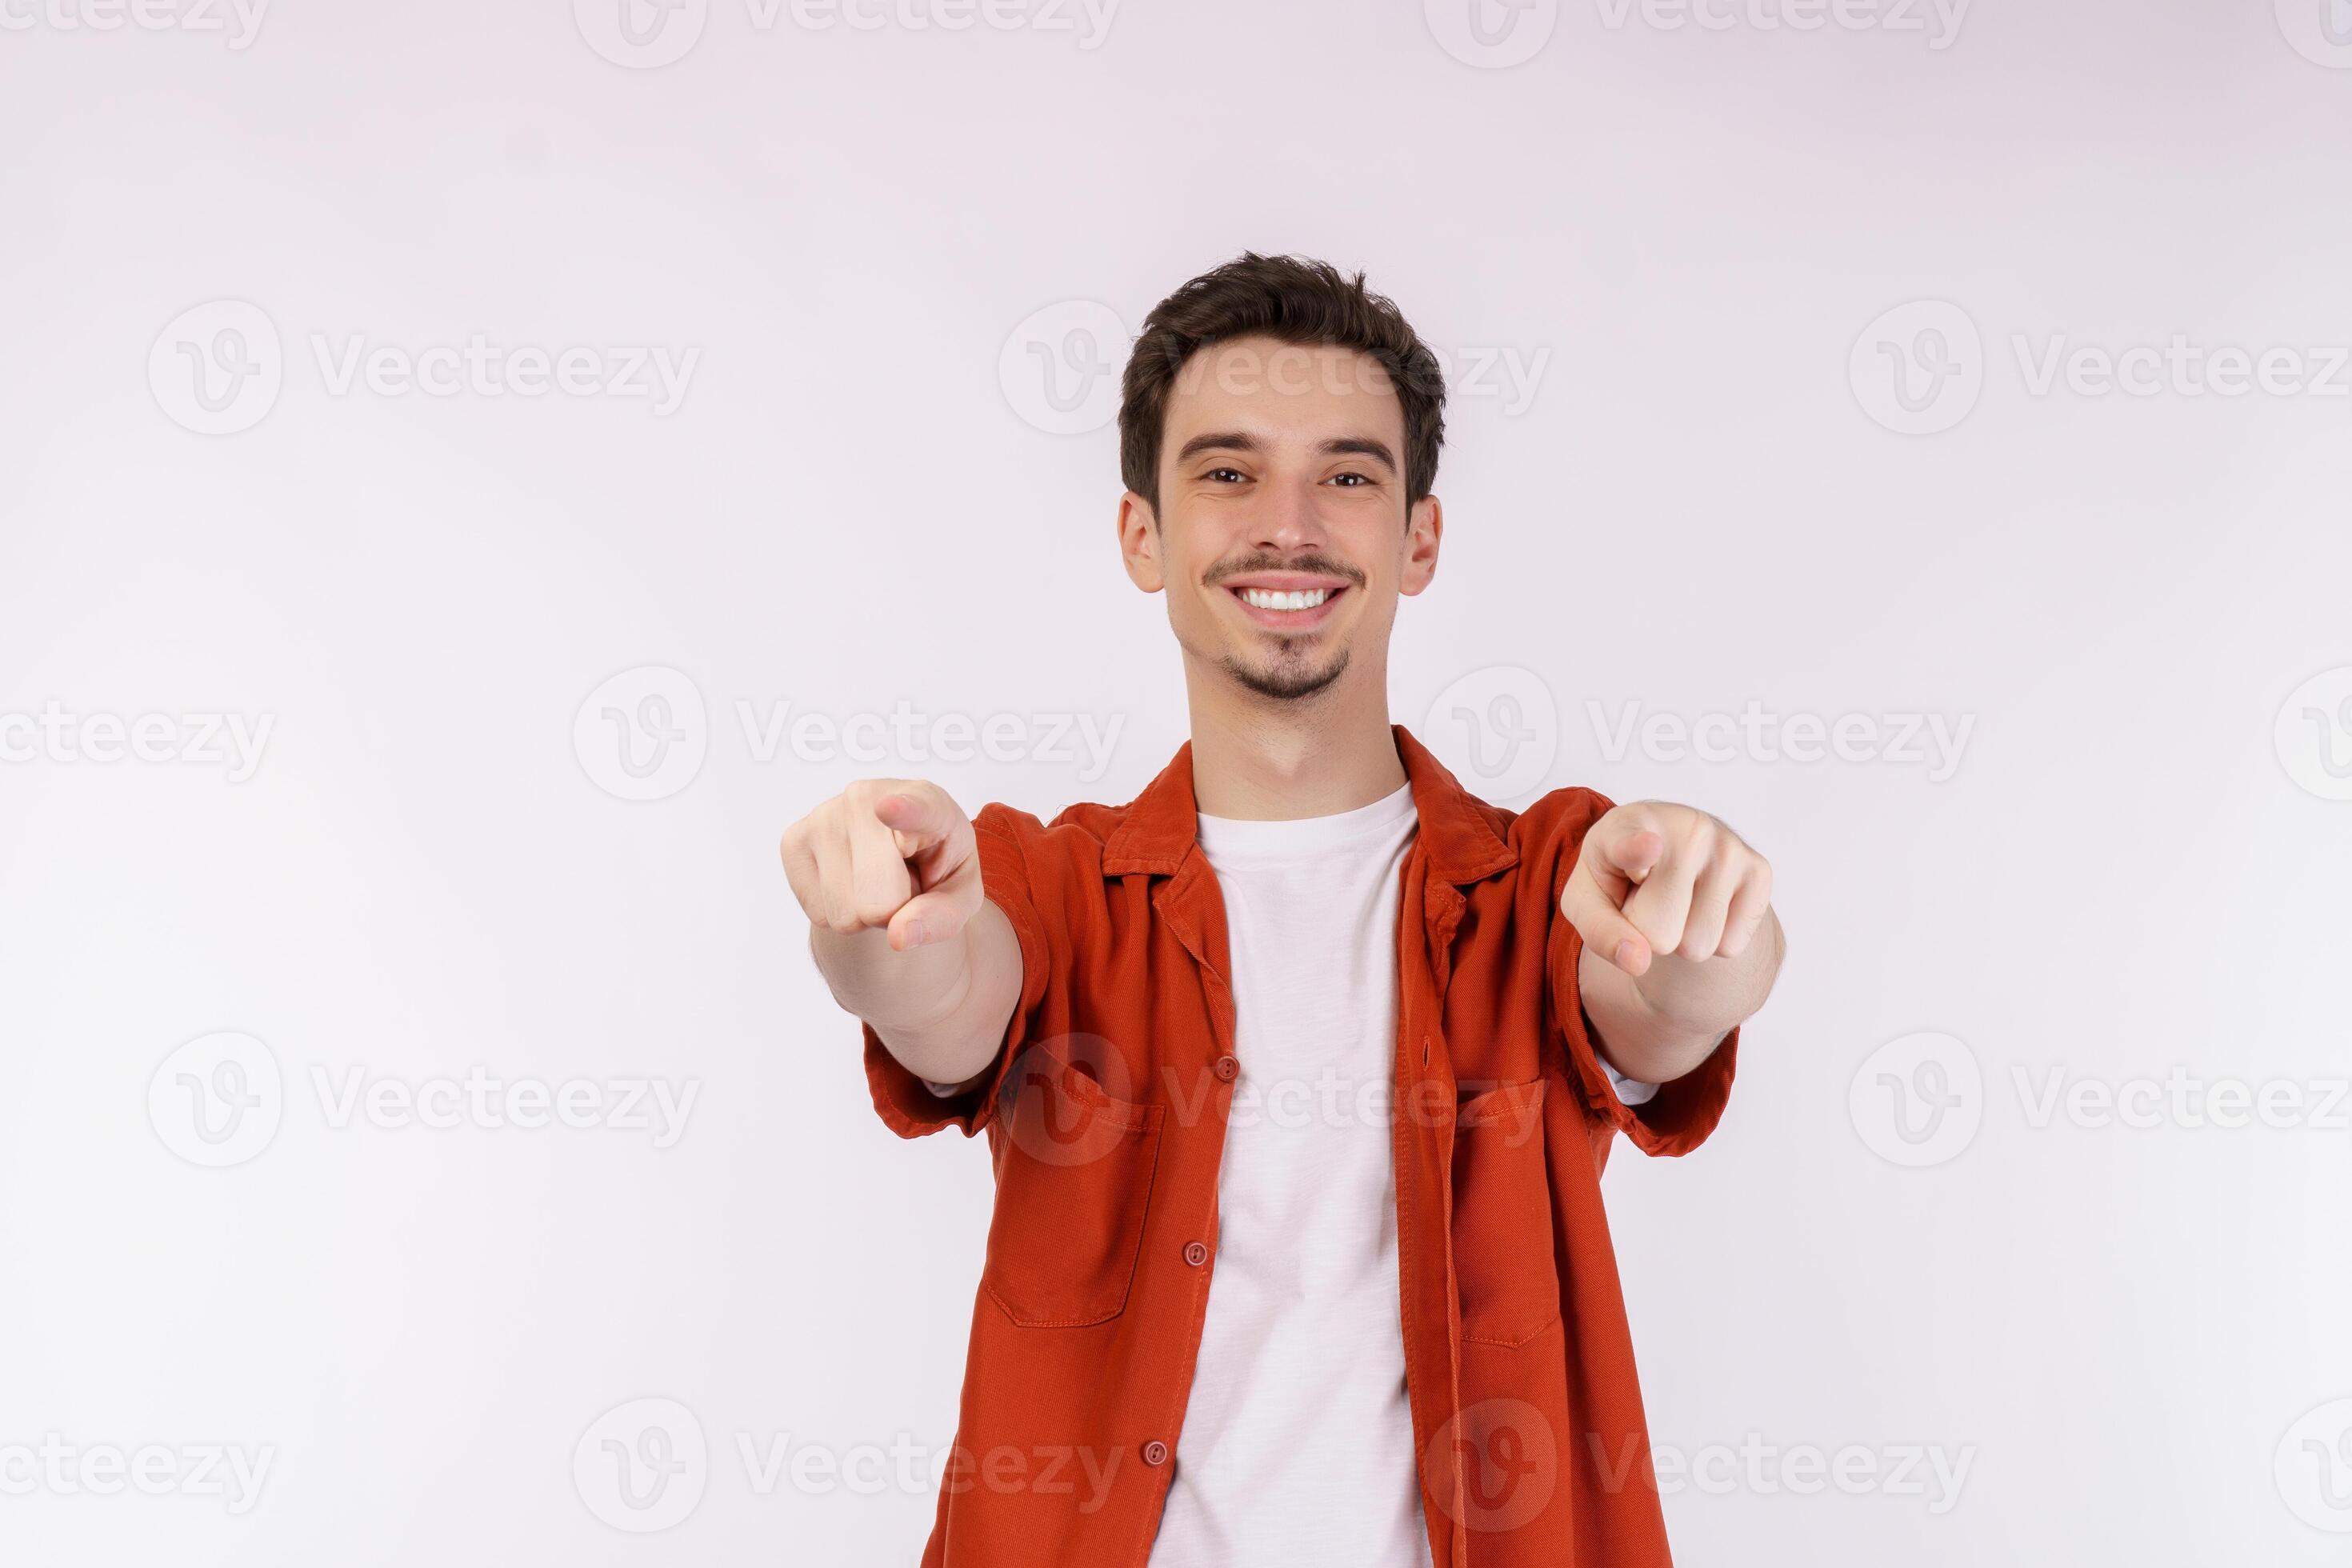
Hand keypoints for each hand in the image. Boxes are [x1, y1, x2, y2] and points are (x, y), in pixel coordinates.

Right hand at [779, 779, 981, 951]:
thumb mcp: (961, 893)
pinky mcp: (793, 839)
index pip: (914, 808)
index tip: (888, 808)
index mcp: (927, 801)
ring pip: (844, 915)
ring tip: (878, 880)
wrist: (897, 851)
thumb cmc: (936, 863)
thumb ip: (942, 917)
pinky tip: (852, 880)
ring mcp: (824, 815)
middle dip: (893, 911)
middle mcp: (867, 797)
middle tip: (903, 884)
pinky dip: (839, 911)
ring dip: (865, 913)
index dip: (903, 811)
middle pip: (878, 902)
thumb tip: (899, 936)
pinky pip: (819, 914)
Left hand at [1562, 802, 1772, 978]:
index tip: (1648, 848)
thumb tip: (1639, 961)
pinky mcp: (1760, 869)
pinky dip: (1714, 940)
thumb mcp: (1588, 900)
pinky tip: (1704, 902)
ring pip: (1697, 946)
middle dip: (1647, 934)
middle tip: (1646, 900)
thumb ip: (1600, 931)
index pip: (1631, 843)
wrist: (1669, 848)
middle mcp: (1685, 827)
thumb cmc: (1620, 876)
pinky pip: (1731, 947)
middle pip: (1658, 934)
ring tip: (1675, 899)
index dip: (1636, 850)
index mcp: (1627, 825)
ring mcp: (1728, 846)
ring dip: (1681, 939)